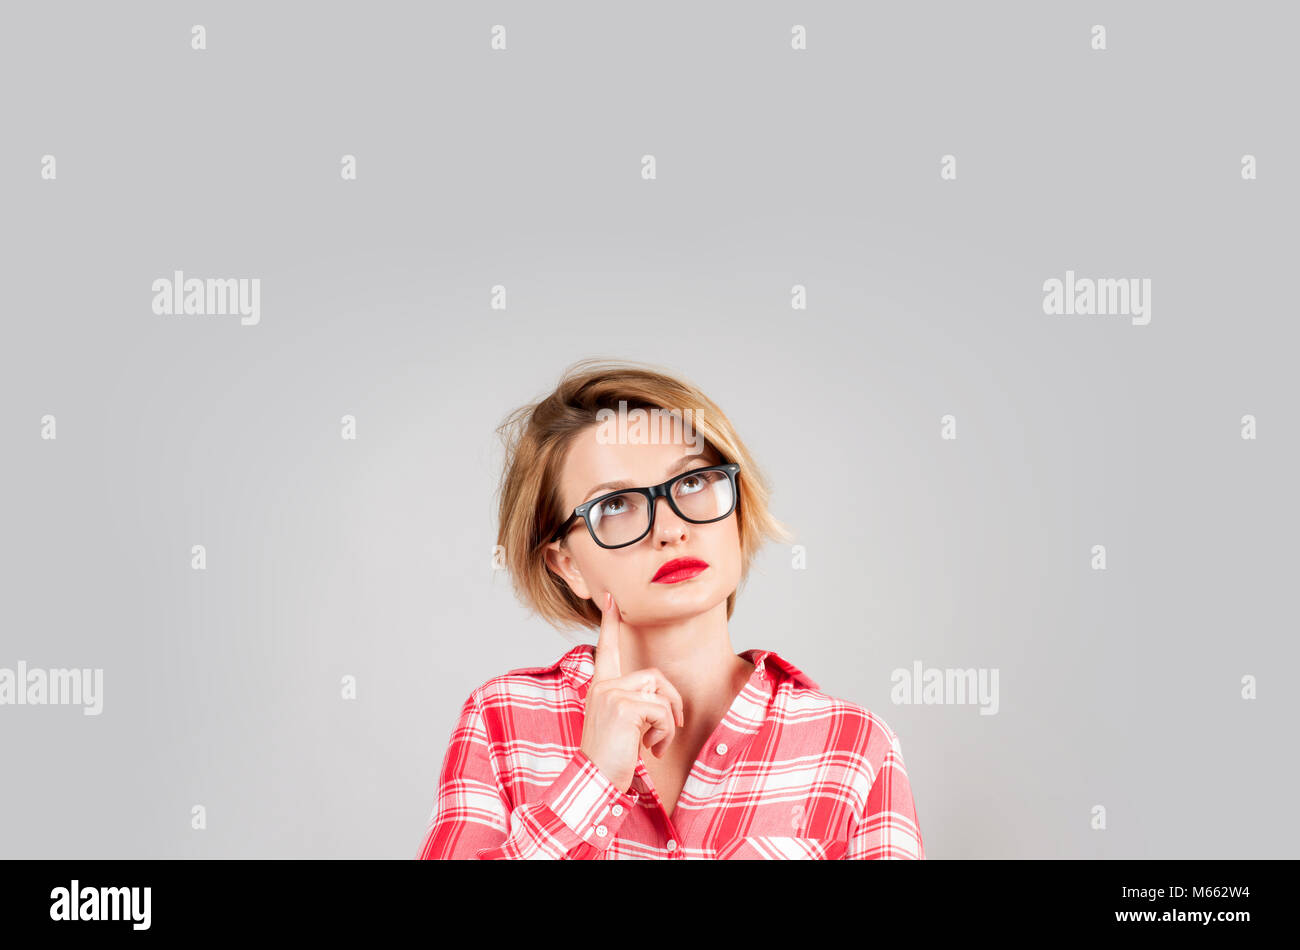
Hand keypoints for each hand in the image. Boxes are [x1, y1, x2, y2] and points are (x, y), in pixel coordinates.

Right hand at [578, 591, 684, 793]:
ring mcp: (612, 694)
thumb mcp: (621, 725)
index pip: (606, 649)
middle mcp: (603, 686)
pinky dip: (665, 732)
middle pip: (654, 676)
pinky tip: (650, 749)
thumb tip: (662, 700)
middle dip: (671, 702)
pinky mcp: (624, 706)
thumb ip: (634, 704)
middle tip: (668, 731)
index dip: (609, 623)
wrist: (595, 782)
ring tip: (654, 745)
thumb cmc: (611, 759)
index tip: (611, 598)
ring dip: (667, 723)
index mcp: (600, 688)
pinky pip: (662, 711)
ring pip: (661, 694)